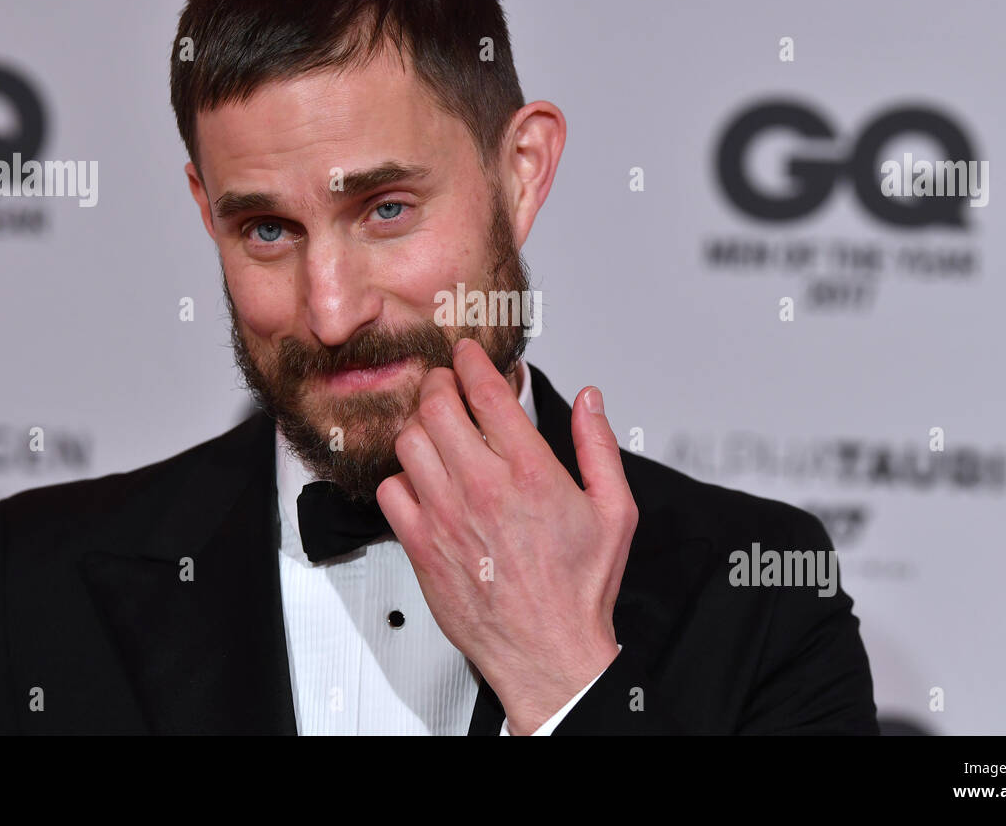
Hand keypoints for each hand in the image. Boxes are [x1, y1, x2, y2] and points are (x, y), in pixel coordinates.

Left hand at [376, 338, 637, 734]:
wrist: (548, 651)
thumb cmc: (579, 588)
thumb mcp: (614, 510)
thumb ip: (599, 446)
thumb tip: (591, 400)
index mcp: (531, 473)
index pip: (486, 393)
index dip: (472, 362)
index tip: (467, 354)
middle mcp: (483, 488)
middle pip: (437, 406)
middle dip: (439, 383)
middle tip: (446, 383)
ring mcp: (446, 517)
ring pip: (409, 442)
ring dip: (419, 425)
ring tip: (434, 427)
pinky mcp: (422, 546)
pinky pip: (390, 490)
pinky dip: (402, 476)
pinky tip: (422, 480)